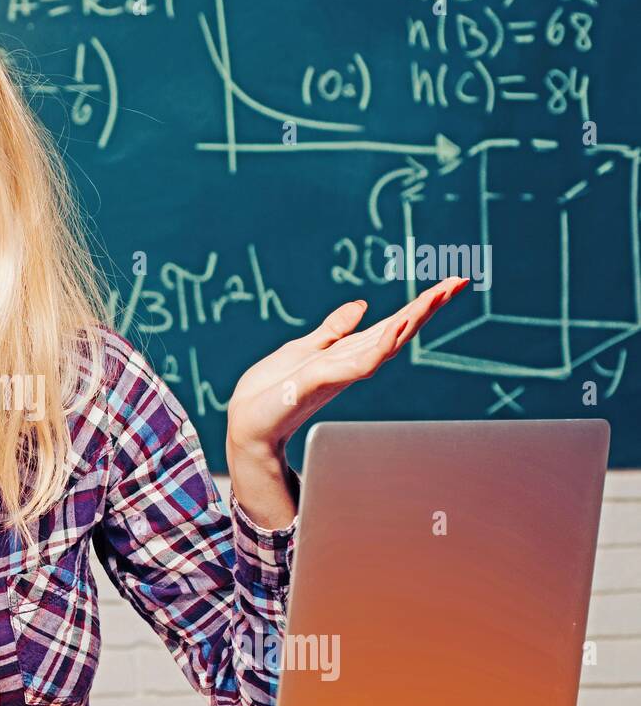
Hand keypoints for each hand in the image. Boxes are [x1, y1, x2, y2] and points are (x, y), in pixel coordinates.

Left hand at [224, 275, 469, 527]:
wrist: (247, 424)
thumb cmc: (272, 390)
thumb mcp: (305, 348)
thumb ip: (333, 329)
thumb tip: (362, 305)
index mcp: (348, 353)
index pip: (392, 324)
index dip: (420, 304)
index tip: (451, 282)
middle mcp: (351, 364)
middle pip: (397, 331)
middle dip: (427, 307)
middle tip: (458, 282)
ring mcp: (339, 374)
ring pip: (384, 345)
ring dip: (410, 321)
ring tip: (434, 298)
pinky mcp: (319, 381)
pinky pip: (356, 363)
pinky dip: (377, 348)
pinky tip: (393, 330)